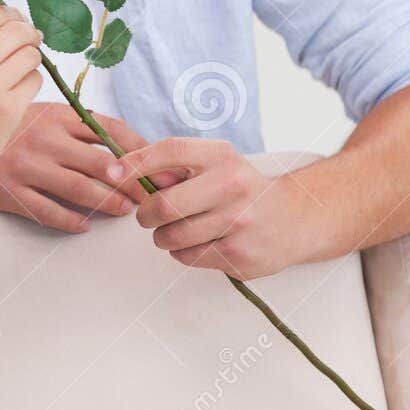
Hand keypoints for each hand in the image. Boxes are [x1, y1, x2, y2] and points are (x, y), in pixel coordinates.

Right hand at [0, 5, 43, 188]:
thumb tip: (12, 18)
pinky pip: (35, 80)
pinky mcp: (7, 110)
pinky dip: (30, 83)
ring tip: (16, 73)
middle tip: (30, 42)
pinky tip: (14, 94)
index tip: (16, 24)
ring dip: (30, 60)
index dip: (11, 16)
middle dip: (29, 33)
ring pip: (30, 54)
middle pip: (16, 30)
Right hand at [0, 103, 160, 231]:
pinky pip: (50, 212)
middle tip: (153, 197)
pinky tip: (85, 225)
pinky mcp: (11, 192)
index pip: (109, 129)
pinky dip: (72, 221)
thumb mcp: (34, 111)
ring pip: (82, 190)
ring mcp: (28, 167)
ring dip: (110, 203)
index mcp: (55, 115)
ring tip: (126, 211)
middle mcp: (45, 139)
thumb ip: (71, 123)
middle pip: (103, 163)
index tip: (160, 166)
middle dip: (134, 183)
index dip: (141, 150)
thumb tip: (117, 144)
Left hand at [112, 138, 323, 278]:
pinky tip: (201, 242)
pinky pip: (187, 257)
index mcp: (222, 157)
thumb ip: (175, 167)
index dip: (135, 162)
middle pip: (163, 205)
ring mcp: (237, 223)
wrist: (296, 218)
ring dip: (163, 237)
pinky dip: (182, 252)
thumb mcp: (217, 164)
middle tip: (148, 216)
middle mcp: (232, 186)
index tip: (112, 173)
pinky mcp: (239, 255)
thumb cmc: (242, 188)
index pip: (170, 151)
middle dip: (145, 214)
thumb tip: (122, 171)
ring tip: (179, 229)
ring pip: (171, 237)